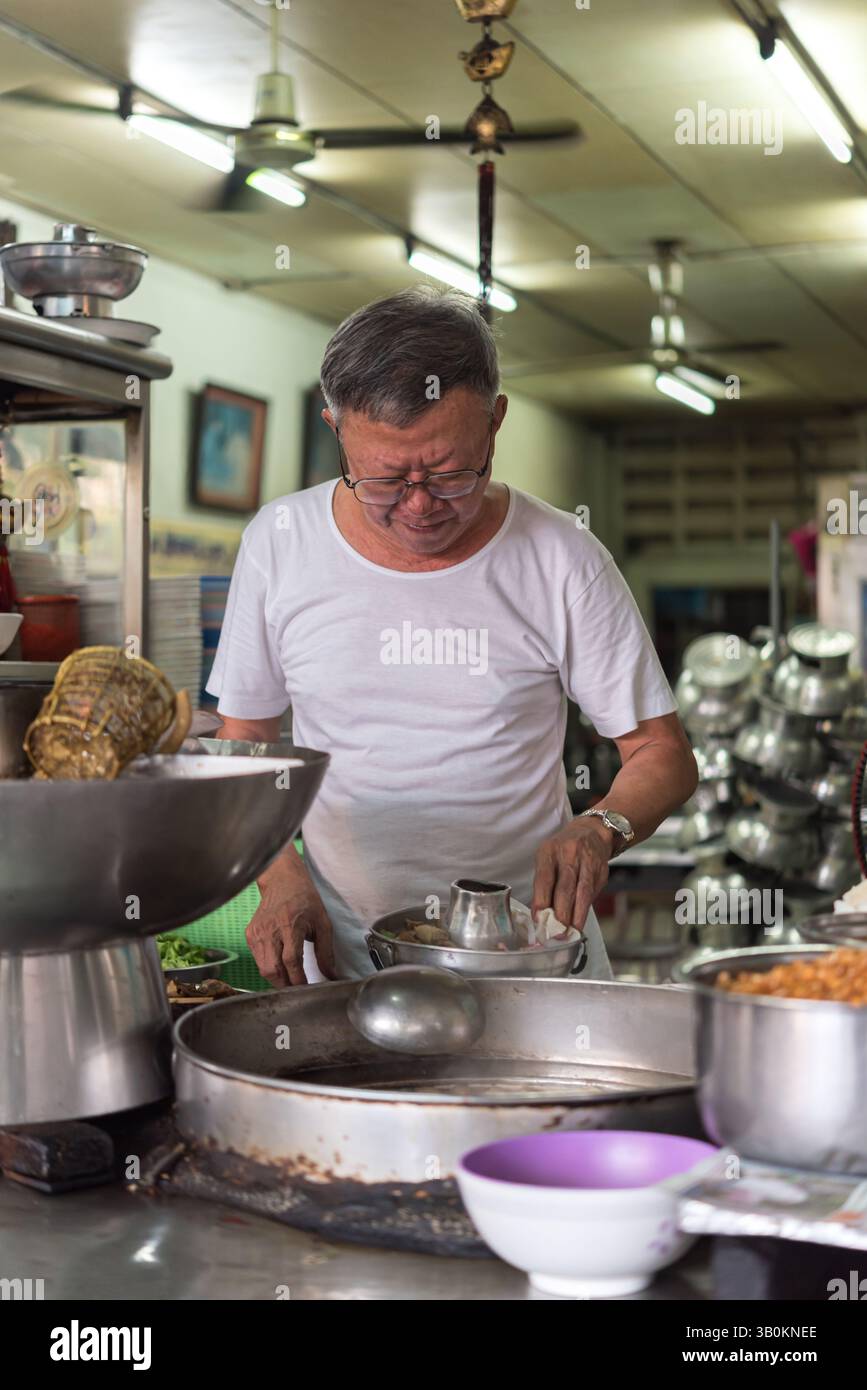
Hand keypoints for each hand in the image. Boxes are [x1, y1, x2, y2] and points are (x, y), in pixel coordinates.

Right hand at [246, 884, 337, 986]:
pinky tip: (280, 968)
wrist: (282, 881)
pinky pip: (258, 960)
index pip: (291, 961)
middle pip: (274, 969)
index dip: (299, 979)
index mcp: (290, 925)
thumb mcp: (323, 923)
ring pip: (264, 969)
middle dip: (287, 985)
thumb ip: (326, 952)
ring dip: (277, 980)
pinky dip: (269, 968)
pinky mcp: (250, 934)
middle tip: (299, 990)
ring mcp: (257, 933)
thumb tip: (331, 976)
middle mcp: (270, 930)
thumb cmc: (305, 900)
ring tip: (290, 982)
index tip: (308, 988)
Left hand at [532, 816, 614, 931]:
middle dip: (561, 913)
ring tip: (571, 931)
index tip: (539, 920)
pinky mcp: (601, 871)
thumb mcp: (548, 857)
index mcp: (550, 851)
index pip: (544, 879)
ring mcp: (587, 861)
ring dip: (576, 915)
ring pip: (582, 893)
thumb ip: (544, 883)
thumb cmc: (564, 849)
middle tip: (556, 932)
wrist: (592, 831)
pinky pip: (592, 893)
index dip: (541, 901)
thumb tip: (541, 913)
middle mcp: (569, 854)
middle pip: (565, 888)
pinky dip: (585, 909)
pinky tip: (580, 920)